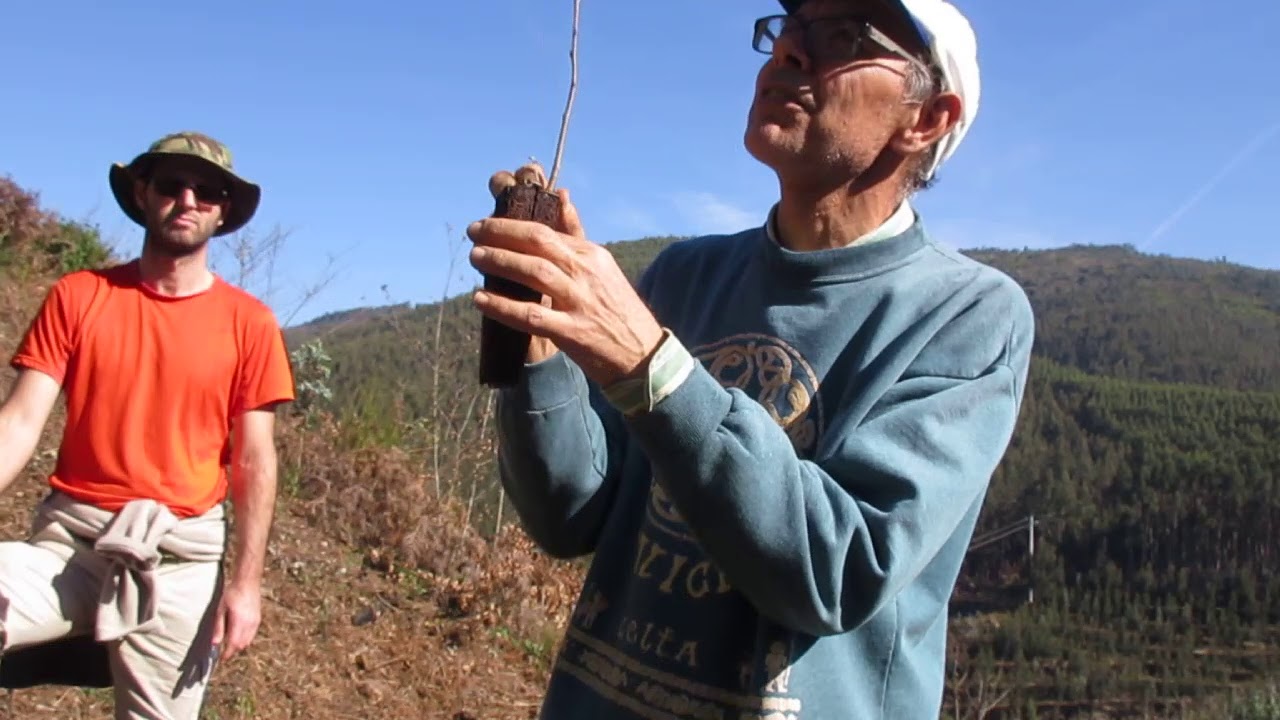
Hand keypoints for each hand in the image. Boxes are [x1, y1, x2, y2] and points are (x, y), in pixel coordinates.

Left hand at [210, 581, 260, 663]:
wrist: (248, 582)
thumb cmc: (232, 593)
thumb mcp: (220, 609)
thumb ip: (218, 627)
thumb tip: (215, 644)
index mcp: (239, 622)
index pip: (233, 644)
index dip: (227, 654)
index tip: (222, 659)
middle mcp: (249, 624)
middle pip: (241, 645)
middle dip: (232, 651)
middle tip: (223, 652)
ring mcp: (255, 622)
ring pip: (248, 641)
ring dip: (239, 645)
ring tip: (229, 644)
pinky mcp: (258, 619)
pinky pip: (252, 635)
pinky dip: (245, 639)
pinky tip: (237, 634)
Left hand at [468, 175, 664, 387]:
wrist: (643, 354)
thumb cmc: (616, 309)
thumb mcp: (602, 267)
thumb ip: (577, 234)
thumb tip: (560, 194)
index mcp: (592, 255)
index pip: (547, 230)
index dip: (511, 224)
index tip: (486, 225)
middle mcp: (586, 273)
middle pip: (538, 243)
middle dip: (500, 234)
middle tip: (473, 233)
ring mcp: (580, 302)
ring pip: (533, 273)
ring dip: (500, 262)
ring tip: (476, 257)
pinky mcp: (573, 332)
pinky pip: (531, 315)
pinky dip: (502, 306)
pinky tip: (480, 299)